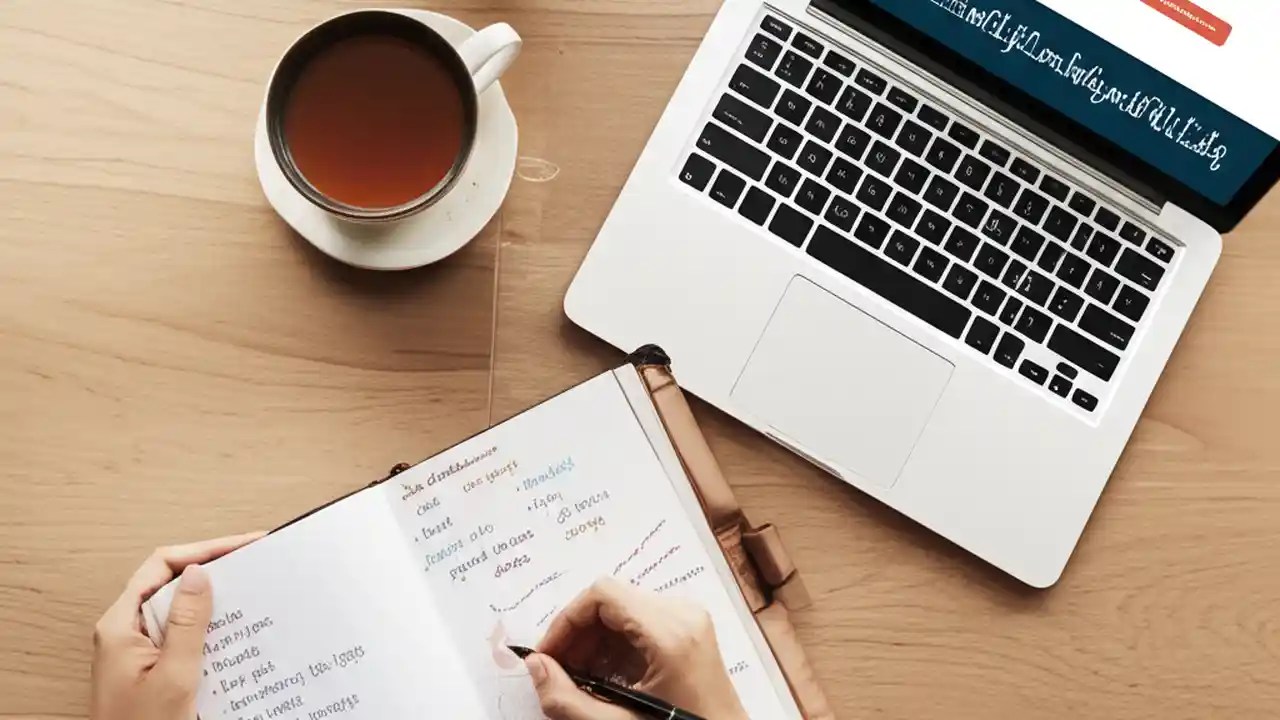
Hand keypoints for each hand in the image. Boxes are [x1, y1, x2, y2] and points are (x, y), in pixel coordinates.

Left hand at [90, 532, 263, 719]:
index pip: (162, 565)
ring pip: (181, 612)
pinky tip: (236, 638)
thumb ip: (187, 623)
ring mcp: (138, 653)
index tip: (244, 545)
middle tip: (256, 565)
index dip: (205, 549)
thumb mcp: (173, 676)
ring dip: (217, 605)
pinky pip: (184, 639)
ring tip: (253, 599)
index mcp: (120, 626)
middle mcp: (126, 634)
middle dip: (216, 573)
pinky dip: (211, 633)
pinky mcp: (152, 671)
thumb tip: (200, 573)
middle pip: (172, 583)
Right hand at [526, 578, 747, 719]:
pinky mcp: (691, 628)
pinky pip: (640, 620)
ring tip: (579, 678)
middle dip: (577, 634)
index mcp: (670, 631)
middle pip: (611, 599)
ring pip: (623, 609)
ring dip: (593, 639)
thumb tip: (534, 664)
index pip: (602, 594)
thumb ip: (569, 700)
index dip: (565, 621)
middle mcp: (683, 612)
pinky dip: (615, 643)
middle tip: (558, 672)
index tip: (547, 655)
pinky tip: (605, 675)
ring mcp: (690, 617)